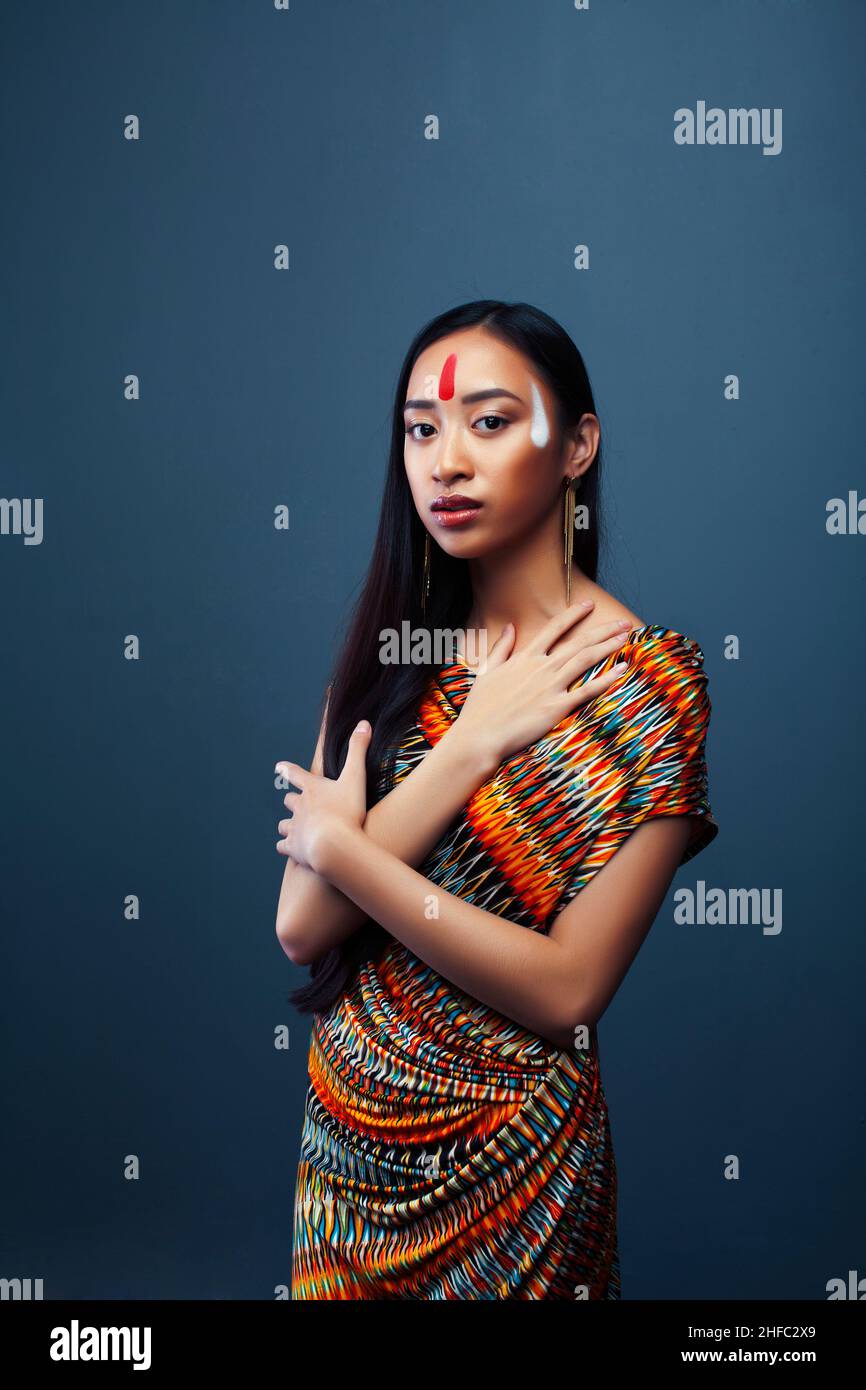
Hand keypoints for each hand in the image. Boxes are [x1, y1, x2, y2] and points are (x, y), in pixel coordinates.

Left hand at [275, 720, 370, 873]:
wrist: (333, 845)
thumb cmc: (347, 811)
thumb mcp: (356, 777)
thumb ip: (359, 750)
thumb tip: (364, 723)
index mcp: (311, 788)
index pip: (294, 774)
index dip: (287, 769)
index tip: (278, 766)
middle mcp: (299, 806)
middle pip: (289, 801)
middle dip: (292, 801)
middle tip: (295, 802)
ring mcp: (294, 827)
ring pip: (284, 824)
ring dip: (288, 824)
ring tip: (295, 828)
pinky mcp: (293, 847)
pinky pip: (284, 846)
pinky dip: (287, 846)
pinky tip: (292, 850)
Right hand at [454, 603, 634, 766]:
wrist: (479, 735)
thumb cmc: (480, 707)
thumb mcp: (488, 671)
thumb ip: (502, 647)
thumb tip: (510, 627)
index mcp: (525, 657)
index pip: (554, 629)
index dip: (573, 614)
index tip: (588, 605)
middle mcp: (541, 667)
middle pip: (579, 642)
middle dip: (603, 630)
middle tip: (623, 623)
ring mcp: (550, 686)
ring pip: (586, 659)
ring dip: (608, 646)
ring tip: (626, 637)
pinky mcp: (556, 706)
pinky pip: (586, 690)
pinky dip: (606, 679)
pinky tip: (621, 670)